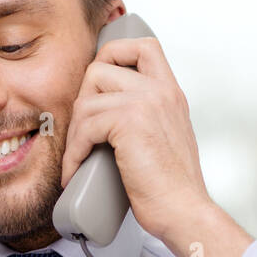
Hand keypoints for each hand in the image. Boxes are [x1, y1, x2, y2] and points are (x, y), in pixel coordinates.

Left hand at [59, 29, 209, 242]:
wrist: (183, 211)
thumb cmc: (172, 188)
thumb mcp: (165, 140)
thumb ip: (147, 118)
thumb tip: (107, 117)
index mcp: (170, 92)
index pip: (142, 46)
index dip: (111, 56)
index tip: (97, 88)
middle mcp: (160, 91)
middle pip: (100, 68)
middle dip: (81, 102)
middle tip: (82, 133)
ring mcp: (146, 102)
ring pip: (86, 100)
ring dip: (74, 135)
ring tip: (77, 159)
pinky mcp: (130, 122)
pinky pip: (85, 127)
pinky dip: (73, 153)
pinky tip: (75, 170)